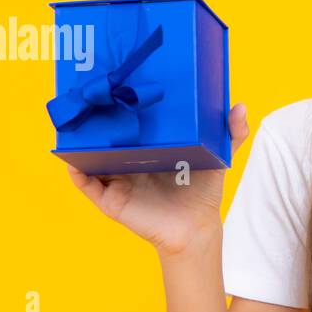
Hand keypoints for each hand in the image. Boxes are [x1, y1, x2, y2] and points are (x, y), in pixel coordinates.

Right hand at [64, 102, 250, 257]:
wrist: (195, 228)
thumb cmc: (203, 191)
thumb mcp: (217, 156)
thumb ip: (230, 133)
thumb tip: (240, 105)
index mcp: (148, 147)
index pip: (129, 123)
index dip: (120, 106)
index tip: (113, 83)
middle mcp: (128, 161)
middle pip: (105, 137)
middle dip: (95, 118)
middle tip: (88, 94)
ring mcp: (116, 179)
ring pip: (90, 157)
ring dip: (79, 141)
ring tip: (73, 120)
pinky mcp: (110, 199)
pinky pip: (86, 184)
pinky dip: (76, 170)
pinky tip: (71, 157)